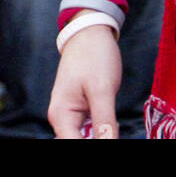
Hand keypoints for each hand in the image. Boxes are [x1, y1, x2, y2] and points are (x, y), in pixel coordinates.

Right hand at [48, 24, 121, 138]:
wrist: (90, 31)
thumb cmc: (94, 55)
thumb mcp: (102, 90)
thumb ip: (104, 121)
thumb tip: (108, 143)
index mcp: (61, 116)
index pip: (74, 146)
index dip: (96, 146)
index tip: (112, 137)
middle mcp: (61, 119)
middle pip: (78, 143)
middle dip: (99, 139)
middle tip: (114, 127)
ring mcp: (69, 115)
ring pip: (85, 138)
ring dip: (100, 136)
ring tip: (113, 126)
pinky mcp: (79, 109)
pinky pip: (88, 129)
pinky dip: (100, 129)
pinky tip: (111, 124)